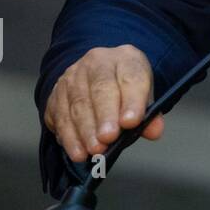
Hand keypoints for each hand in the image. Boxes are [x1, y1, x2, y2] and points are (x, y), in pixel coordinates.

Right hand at [43, 44, 164, 163]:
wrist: (99, 75)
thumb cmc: (125, 87)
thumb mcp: (144, 94)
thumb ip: (150, 113)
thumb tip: (153, 130)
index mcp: (126, 58)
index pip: (131, 77)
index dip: (131, 101)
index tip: (131, 122)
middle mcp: (97, 62)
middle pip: (101, 89)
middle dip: (105, 116)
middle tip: (108, 138)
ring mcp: (73, 77)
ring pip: (78, 104)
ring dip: (86, 131)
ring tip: (95, 150)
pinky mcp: (55, 95)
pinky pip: (61, 117)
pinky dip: (70, 138)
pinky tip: (78, 152)